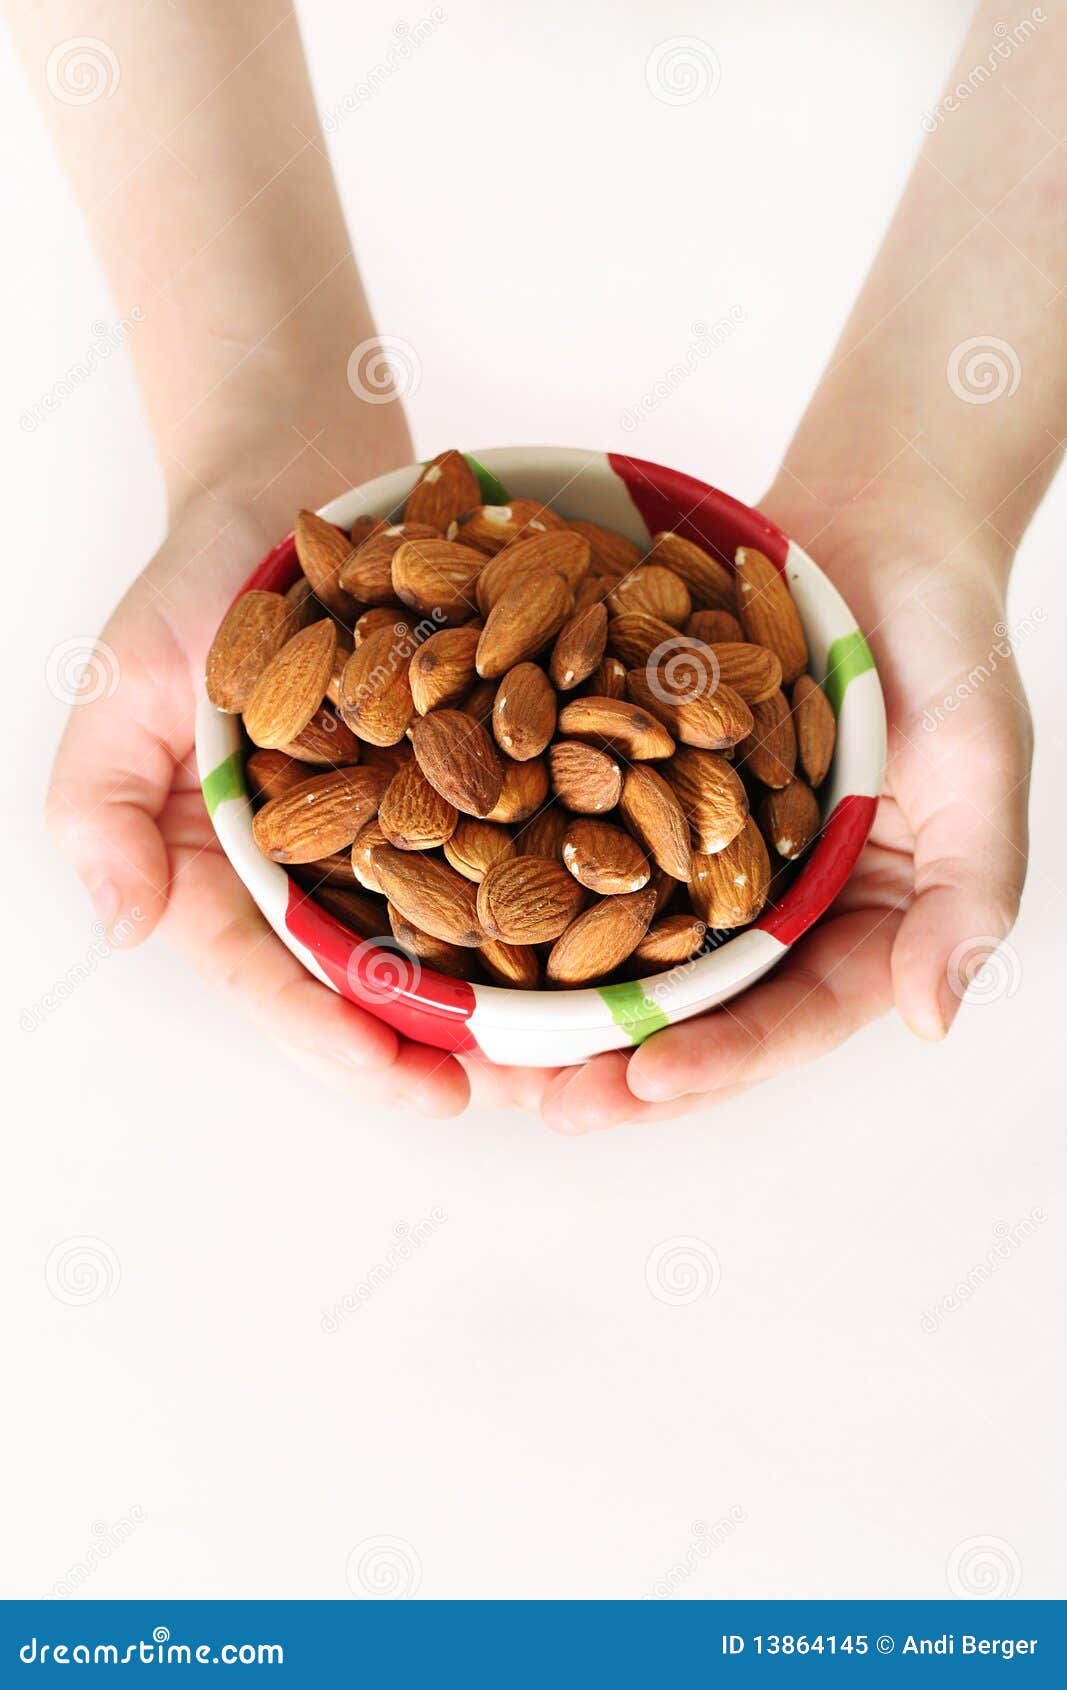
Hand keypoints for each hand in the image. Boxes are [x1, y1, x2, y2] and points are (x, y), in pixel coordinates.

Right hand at [45, 486, 554, 1118]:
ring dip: (528, 992)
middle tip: (538, 1098)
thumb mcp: (126, 683)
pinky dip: (570, 875)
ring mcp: (404, 819)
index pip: (284, 979)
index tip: (425, 1089)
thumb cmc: (196, 577)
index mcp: (235, 870)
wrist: (296, 472)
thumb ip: (101, 801)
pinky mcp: (470, 767)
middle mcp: (326, 862)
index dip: (345, 1042)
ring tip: (601, 1043)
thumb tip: (120, 926)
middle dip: (457, 1046)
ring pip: (465, 928)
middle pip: (387, 980)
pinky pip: (522, 830)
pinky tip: (636, 912)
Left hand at [540, 479, 1032, 1133]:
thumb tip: (932, 1017)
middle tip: (534, 1100)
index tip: (644, 1081)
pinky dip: (524, 885)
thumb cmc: (947, 634)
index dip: (722, 1059)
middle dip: (613, 1065)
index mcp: (857, 925)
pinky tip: (459, 912)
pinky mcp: (643, 791)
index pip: (790, 1017)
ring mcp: (700, 852)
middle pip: (691, 1010)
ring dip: (554, 1004)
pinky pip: (580, 848)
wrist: (874, 515)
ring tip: (478, 1046)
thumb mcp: (980, 761)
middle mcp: (770, 906)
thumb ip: (969, 890)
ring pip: (621, 950)